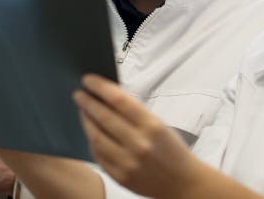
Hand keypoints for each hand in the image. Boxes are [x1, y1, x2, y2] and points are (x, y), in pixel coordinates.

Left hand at [73, 74, 206, 197]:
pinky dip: (92, 141)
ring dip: (86, 121)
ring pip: (97, 137)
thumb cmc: (172, 151)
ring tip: (82, 111)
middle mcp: (139, 144)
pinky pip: (99, 155)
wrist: (183, 183)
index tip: (89, 80)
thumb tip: (108, 96)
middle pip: (105, 117)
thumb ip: (136, 113)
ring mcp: (128, 163)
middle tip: (79, 94)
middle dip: (88, 102)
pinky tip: (91, 132)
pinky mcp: (120, 177)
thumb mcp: (160, 125)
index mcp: (152, 126)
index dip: (101, 88)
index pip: (120, 100)